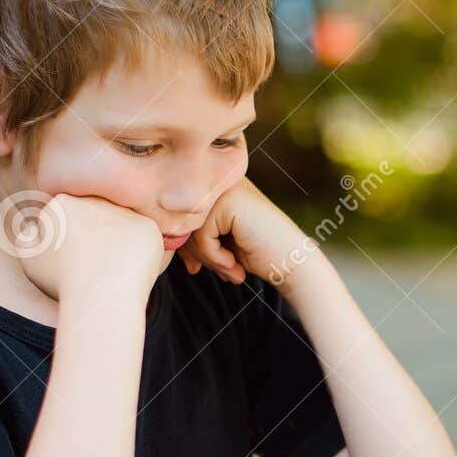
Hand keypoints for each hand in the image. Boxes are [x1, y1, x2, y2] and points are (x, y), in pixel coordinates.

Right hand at [12, 193, 163, 304]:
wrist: (99, 298)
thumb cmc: (61, 282)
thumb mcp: (29, 258)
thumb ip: (27, 236)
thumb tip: (36, 226)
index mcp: (62, 202)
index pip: (69, 214)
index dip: (71, 239)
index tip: (73, 258)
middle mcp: (94, 199)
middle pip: (97, 214)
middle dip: (97, 235)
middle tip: (94, 263)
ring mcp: (123, 210)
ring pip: (122, 224)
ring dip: (119, 243)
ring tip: (111, 268)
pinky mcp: (147, 226)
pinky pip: (144, 238)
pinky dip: (138, 254)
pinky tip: (129, 269)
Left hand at [177, 179, 312, 288]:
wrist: (293, 264)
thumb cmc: (259, 255)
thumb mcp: (218, 243)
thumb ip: (192, 234)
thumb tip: (163, 238)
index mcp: (217, 188)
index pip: (182, 215)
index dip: (186, 247)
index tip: (197, 268)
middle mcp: (220, 183)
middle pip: (182, 220)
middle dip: (196, 254)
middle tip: (221, 273)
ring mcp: (226, 189)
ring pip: (189, 228)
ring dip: (207, 258)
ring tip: (230, 271)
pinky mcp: (229, 202)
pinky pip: (201, 234)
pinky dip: (214, 257)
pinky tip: (235, 265)